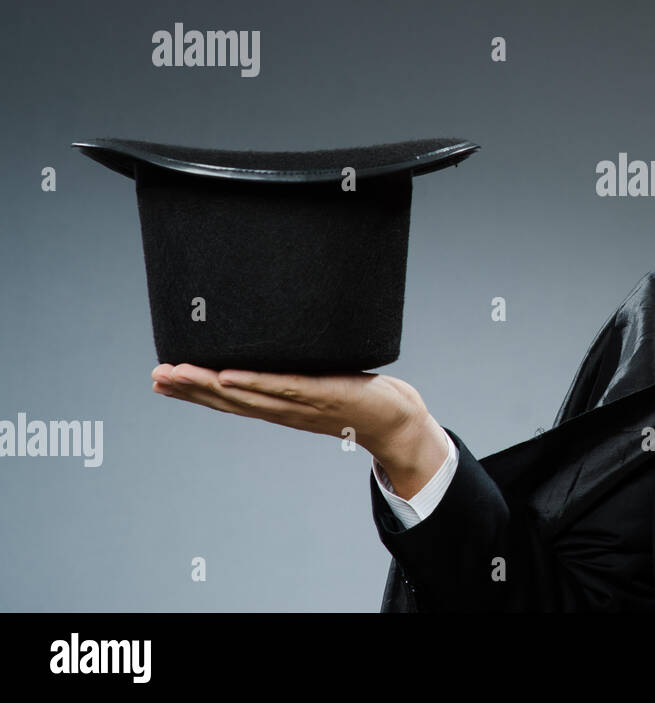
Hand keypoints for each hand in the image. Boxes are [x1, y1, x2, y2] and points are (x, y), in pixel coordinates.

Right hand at [151, 364, 449, 492]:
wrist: (395, 418)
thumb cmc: (358, 397)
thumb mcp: (319, 378)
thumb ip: (295, 366)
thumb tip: (277, 340)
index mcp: (277, 406)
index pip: (227, 399)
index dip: (192, 392)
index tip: (159, 381)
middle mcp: (282, 409)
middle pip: (227, 399)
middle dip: (188, 388)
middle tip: (154, 376)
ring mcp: (300, 403)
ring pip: (245, 394)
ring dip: (207, 385)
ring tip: (175, 373)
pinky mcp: (324, 393)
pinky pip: (284, 387)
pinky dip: (254, 383)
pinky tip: (228, 376)